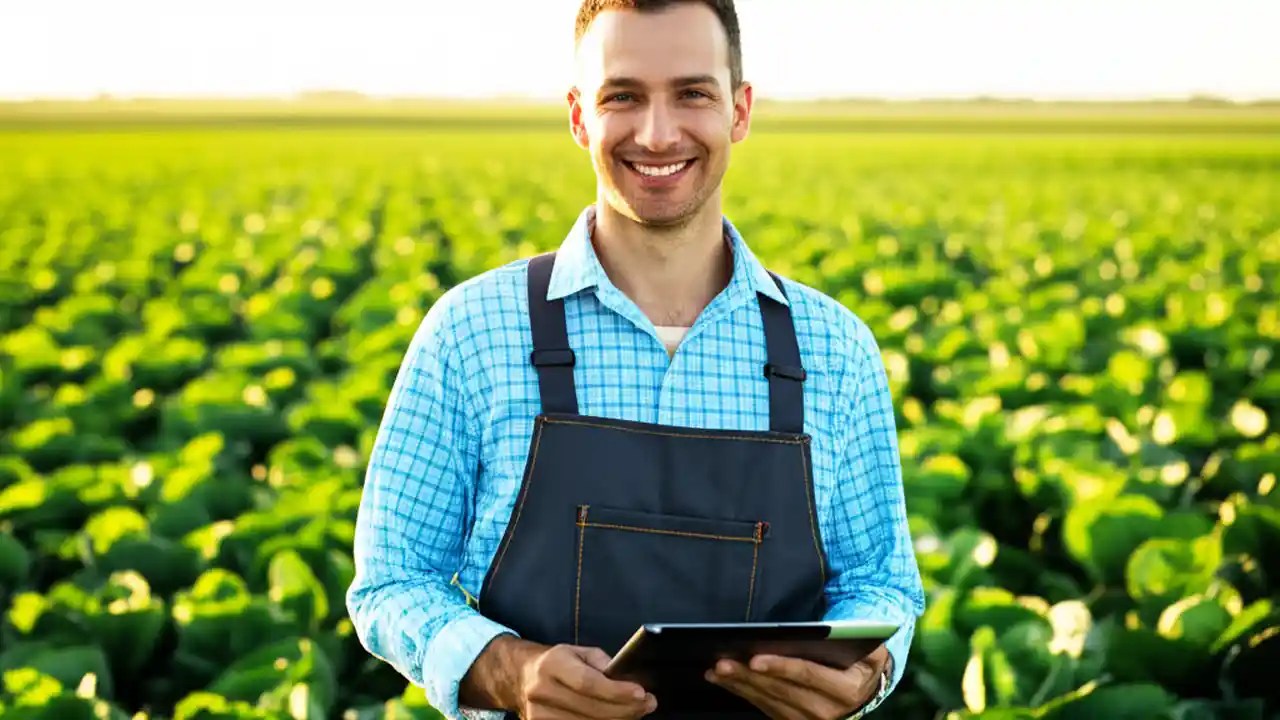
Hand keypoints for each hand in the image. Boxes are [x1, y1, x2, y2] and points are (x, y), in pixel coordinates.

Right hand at [461, 636, 656, 718]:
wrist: (520, 678)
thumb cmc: (556, 662)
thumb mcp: (578, 651)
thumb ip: (602, 663)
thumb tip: (627, 680)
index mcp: (552, 664)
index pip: (588, 683)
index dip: (616, 691)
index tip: (641, 693)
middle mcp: (542, 691)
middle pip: (591, 710)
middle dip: (626, 710)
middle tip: (648, 705)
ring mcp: (538, 715)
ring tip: (635, 712)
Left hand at [704, 644, 889, 719]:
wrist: (862, 690)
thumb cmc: (861, 661)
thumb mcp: (870, 649)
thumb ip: (857, 639)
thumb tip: (833, 629)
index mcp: (845, 691)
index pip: (807, 675)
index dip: (780, 667)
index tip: (755, 658)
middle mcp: (825, 712)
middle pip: (780, 690)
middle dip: (749, 675)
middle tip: (725, 661)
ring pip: (767, 700)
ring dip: (739, 684)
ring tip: (718, 668)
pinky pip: (762, 706)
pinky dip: (741, 691)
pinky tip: (722, 679)